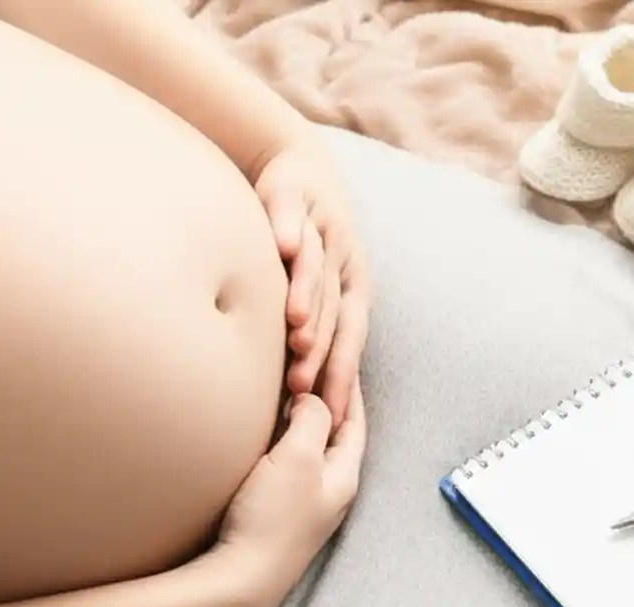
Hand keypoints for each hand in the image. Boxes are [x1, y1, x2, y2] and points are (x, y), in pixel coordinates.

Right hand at [212, 385, 365, 604]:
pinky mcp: (277, 513)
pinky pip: (288, 464)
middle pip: (336, 434)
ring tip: (291, 392)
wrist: (240, 579)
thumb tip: (314, 399)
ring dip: (305, 420)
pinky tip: (266, 434)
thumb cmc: (273, 518)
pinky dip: (284, 439)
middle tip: (316, 370)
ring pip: (311, 449)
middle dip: (329, 401)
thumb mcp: (299, 458)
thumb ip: (313, 420)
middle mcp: (330, 490)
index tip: (341, 356)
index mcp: (344, 476)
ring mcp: (303, 503)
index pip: (355, 419)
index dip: (349, 386)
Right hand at [253, 133, 370, 426]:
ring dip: (307, 294)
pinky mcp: (291, 195)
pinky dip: (287, 228)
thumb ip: (308, 327)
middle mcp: (343, 258)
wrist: (298, 166)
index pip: (353, 336)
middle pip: (334, 308)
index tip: (332, 413)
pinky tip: (281, 246)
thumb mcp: (315, 285)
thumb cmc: (302, 241)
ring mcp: (320, 225)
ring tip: (296, 324)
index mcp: (353, 285)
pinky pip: (289, 214)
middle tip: (303, 386)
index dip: (344, 373)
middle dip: (321, 348)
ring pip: (316, 265)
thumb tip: (297, 392)